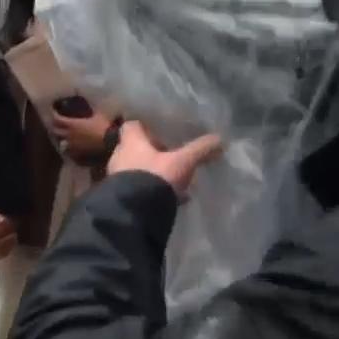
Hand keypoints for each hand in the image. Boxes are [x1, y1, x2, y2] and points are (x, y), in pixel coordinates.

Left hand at [51, 110, 112, 161]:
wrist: (111, 143)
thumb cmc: (104, 127)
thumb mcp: (99, 114)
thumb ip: (93, 110)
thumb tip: (92, 104)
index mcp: (73, 124)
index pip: (57, 119)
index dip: (54, 114)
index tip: (54, 111)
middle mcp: (69, 135)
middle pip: (55, 131)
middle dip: (54, 126)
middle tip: (56, 123)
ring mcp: (72, 145)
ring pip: (60, 142)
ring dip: (59, 138)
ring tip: (61, 136)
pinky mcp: (77, 153)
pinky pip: (68, 151)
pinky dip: (67, 148)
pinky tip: (69, 147)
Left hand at [107, 122, 221, 195]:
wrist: (134, 212)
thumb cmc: (156, 177)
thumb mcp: (183, 162)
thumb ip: (200, 149)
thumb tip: (220, 139)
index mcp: (131, 142)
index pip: (132, 126)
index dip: (145, 126)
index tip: (161, 130)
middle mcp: (120, 156)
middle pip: (135, 148)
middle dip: (153, 152)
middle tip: (172, 155)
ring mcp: (118, 177)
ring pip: (138, 169)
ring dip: (153, 172)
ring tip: (175, 177)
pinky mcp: (122, 196)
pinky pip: (139, 188)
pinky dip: (153, 189)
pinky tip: (173, 197)